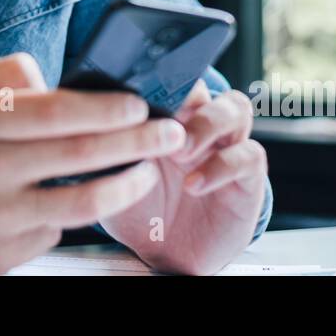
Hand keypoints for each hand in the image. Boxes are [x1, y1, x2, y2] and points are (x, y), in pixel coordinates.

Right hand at [0, 53, 186, 274]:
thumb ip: (7, 74)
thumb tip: (60, 80)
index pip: (56, 112)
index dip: (106, 109)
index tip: (139, 105)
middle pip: (80, 156)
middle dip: (137, 143)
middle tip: (170, 134)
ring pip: (81, 204)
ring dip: (128, 186)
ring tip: (149, 171)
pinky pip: (55, 231)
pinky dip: (77, 214)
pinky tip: (87, 197)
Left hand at [97, 80, 267, 274]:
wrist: (168, 257)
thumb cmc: (142, 212)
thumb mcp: (115, 179)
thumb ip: (109, 149)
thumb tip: (87, 123)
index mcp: (166, 119)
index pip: (171, 80)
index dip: (161, 78)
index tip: (139, 91)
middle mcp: (198, 127)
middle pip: (206, 86)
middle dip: (186, 95)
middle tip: (164, 120)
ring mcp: (224, 148)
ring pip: (235, 108)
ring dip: (208, 123)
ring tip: (182, 150)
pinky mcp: (247, 177)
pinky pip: (248, 155)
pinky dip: (222, 166)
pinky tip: (195, 185)